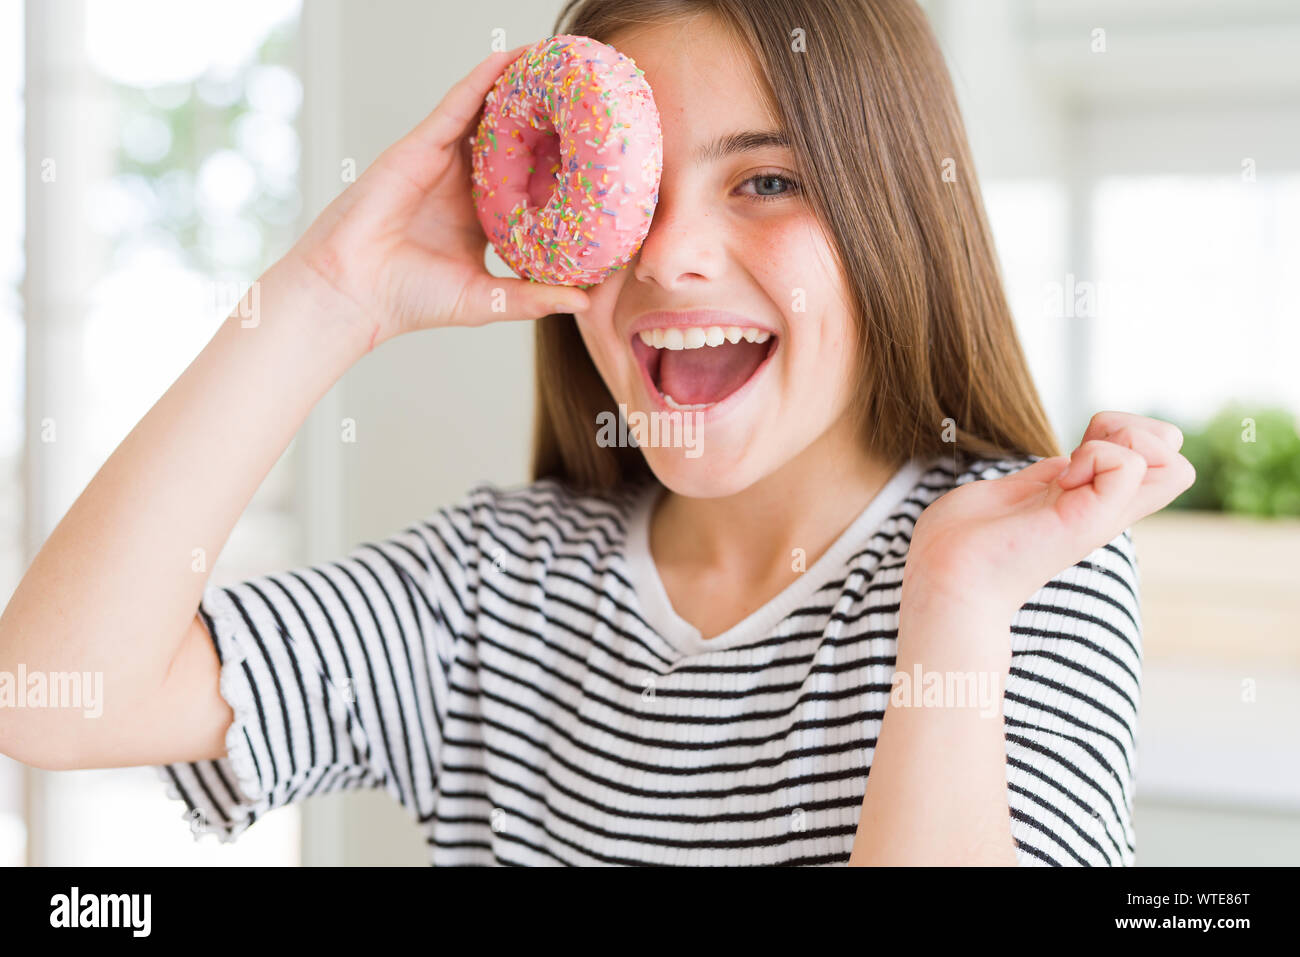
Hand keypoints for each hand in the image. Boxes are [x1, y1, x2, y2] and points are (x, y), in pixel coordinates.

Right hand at [283, 44, 590, 349]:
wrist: (354, 290)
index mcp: (482, 217)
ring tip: (557, 62)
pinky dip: (482, 81)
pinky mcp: (421, 146)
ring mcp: (443, 161)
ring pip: (487, 114)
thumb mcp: (488, 299)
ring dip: (519, 87)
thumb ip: (534, 297)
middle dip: (545, 118)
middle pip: (512, 140)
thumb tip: (585, 301)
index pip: (528, 182)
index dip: (559, 165)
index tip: (598, 154)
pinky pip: (457, 105)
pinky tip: (510, 61)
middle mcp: (464, 184)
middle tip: (586, 97)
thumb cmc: (409, 300)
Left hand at [903, 411, 1195, 617]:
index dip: (1114, 434)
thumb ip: (1042, 478)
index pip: (1141, 459)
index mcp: (1083, 504)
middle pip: (1173, 459)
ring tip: (1073, 466)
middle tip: (1082, 451)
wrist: (944, 579)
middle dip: (1136, 430)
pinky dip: (1096, 454)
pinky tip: (1063, 479)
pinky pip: (1128, 463)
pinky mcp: (1091, 520)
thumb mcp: (1005, 494)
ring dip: (1124, 440)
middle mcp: (1104, 512)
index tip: (1068, 453)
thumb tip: (1068, 463)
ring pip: (1174, 462)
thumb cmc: (955, 544)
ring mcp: (1102, 516)